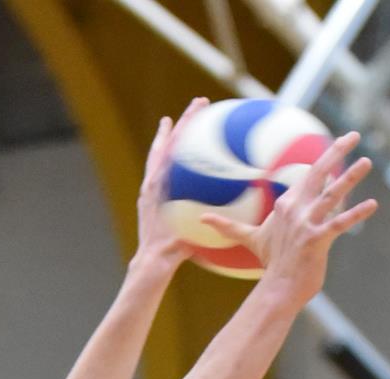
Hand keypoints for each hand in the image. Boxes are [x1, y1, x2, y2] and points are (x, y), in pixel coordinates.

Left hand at [134, 97, 208, 267]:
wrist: (152, 261)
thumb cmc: (174, 247)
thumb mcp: (195, 229)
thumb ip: (215, 220)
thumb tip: (240, 209)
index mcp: (161, 182)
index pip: (175, 144)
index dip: (188, 123)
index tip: (198, 105)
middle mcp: (153, 181)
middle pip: (168, 143)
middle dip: (183, 123)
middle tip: (197, 106)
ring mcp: (150, 190)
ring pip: (160, 156)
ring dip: (169, 139)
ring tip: (178, 126)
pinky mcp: (150, 200)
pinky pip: (161, 175)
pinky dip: (170, 165)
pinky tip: (183, 168)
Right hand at [202, 132, 376, 305]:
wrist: (277, 289)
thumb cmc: (270, 264)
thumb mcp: (250, 240)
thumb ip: (229, 226)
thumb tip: (203, 218)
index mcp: (286, 205)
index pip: (308, 176)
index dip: (324, 161)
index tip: (338, 145)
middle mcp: (296, 209)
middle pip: (319, 173)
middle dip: (337, 151)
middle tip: (354, 134)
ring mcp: (307, 223)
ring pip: (332, 194)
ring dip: (351, 176)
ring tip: (367, 161)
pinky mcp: (318, 240)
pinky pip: (340, 223)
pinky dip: (356, 214)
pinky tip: (372, 204)